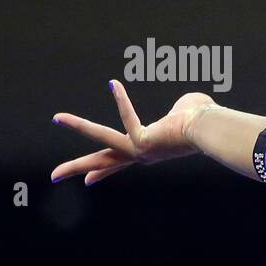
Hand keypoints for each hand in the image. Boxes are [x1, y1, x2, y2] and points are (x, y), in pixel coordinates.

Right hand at [51, 81, 209, 185]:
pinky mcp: (142, 142)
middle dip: (77, 168)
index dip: (103, 171)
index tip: (88, 181)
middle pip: (104, 162)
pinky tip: (115, 84)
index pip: (122, 162)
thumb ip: (177, 111)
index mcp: (150, 151)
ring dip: (79, 126)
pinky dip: (123, 100)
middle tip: (53, 175)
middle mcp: (143, 155)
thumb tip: (184, 108)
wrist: (212, 129)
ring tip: (57, 117)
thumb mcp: (185, 115)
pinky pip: (128, 117)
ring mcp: (141, 150)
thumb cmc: (204, 120)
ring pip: (103, 139)